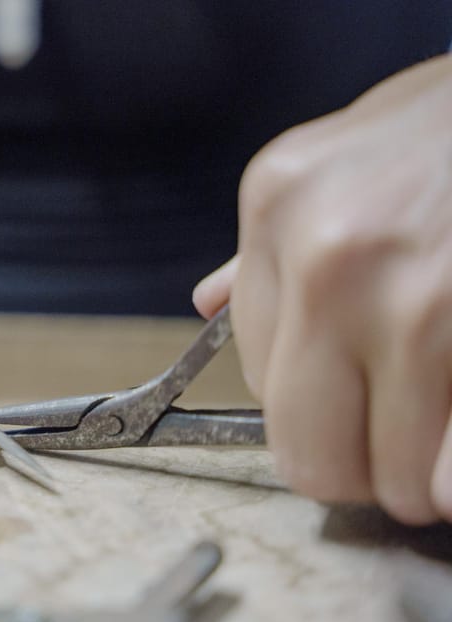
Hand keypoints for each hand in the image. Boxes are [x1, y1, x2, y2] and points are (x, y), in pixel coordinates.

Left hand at [194, 54, 451, 524]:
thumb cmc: (447, 131)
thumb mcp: (337, 162)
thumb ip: (270, 244)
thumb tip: (209, 305)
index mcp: (278, 206)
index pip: (256, 375)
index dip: (306, 407)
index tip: (340, 409)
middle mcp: (331, 256)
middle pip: (307, 445)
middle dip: (349, 466)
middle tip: (385, 451)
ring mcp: (415, 300)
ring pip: (393, 473)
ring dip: (415, 475)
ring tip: (433, 430)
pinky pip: (450, 469)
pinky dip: (449, 472)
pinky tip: (450, 436)